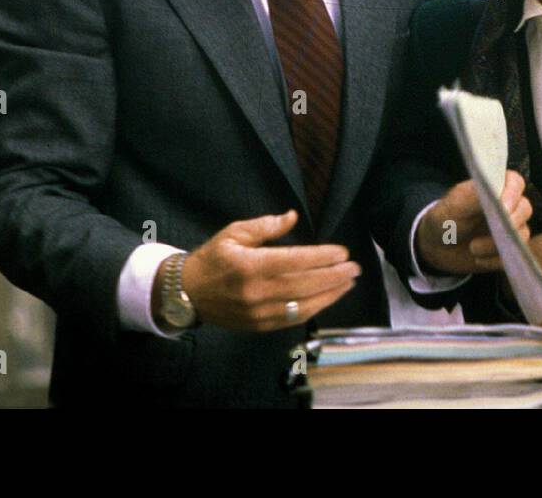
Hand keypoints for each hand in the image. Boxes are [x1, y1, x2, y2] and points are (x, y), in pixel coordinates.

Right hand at [155, 210, 359, 331]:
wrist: (187, 293)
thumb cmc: (213, 258)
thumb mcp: (234, 233)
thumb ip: (265, 226)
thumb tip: (292, 216)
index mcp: (251, 266)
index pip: (296, 261)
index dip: (322, 257)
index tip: (342, 252)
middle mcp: (257, 292)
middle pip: (305, 285)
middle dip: (334, 276)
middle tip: (355, 268)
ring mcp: (259, 312)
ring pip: (303, 306)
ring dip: (330, 295)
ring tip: (348, 283)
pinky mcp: (259, 326)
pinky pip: (293, 319)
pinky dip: (314, 309)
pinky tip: (328, 298)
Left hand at [416, 170, 531, 274]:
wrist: (438, 246)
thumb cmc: (446, 217)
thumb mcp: (455, 204)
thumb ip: (474, 195)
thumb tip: (494, 191)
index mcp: (496, 187)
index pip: (515, 182)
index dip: (513, 193)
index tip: (503, 207)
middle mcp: (508, 205)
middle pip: (525, 209)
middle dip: (509, 222)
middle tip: (492, 230)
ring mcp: (510, 228)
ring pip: (521, 235)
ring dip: (496, 244)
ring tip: (473, 248)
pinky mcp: (507, 249)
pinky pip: (512, 256)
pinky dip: (494, 260)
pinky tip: (478, 259)